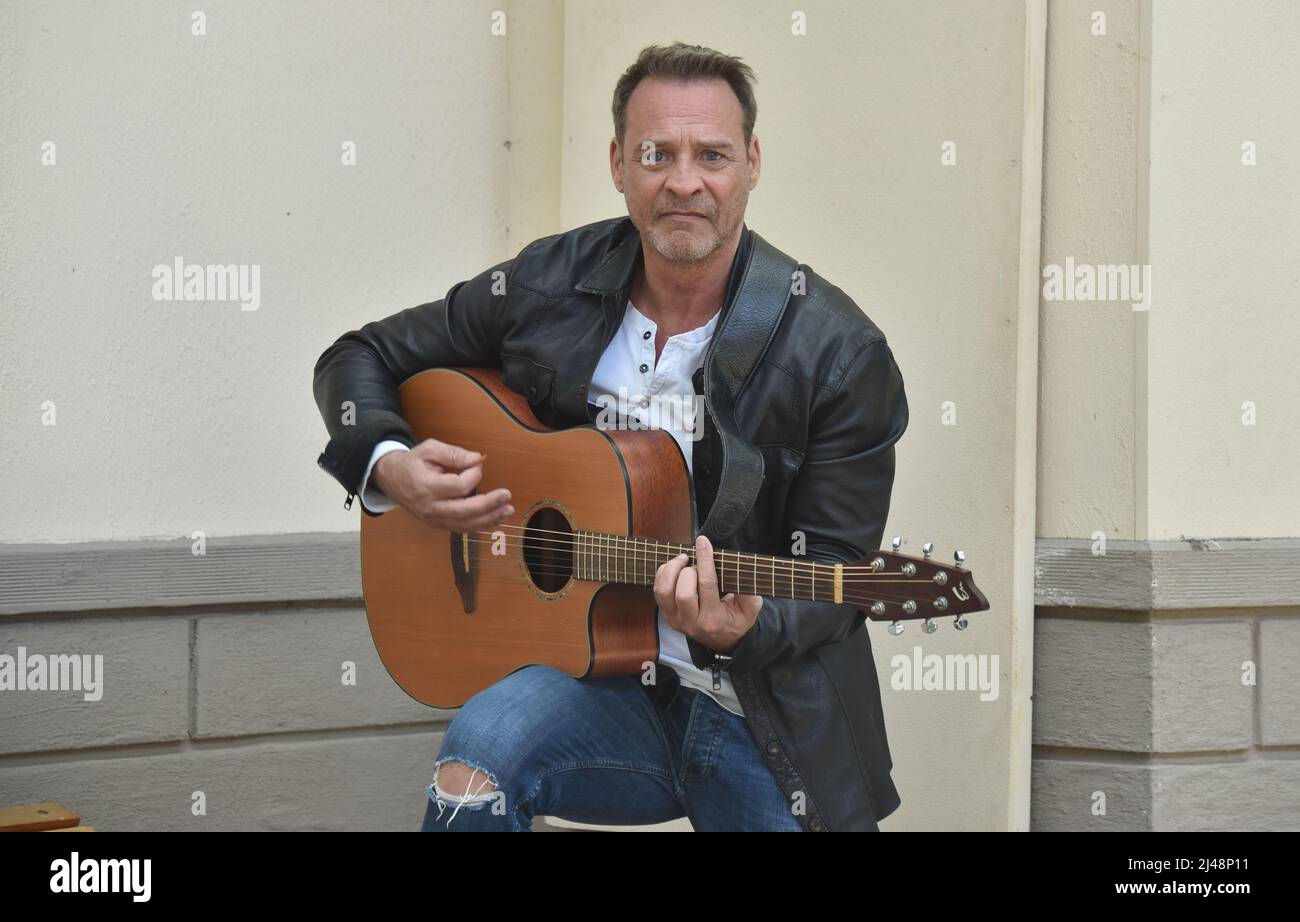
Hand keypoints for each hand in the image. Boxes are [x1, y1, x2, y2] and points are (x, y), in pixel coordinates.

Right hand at [373, 438, 513, 531]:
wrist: (392, 479)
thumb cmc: (412, 463)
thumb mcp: (429, 449)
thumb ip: (454, 454)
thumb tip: (478, 459)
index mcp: (426, 487)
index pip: (458, 486)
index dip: (474, 474)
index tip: (477, 463)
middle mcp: (430, 507)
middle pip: (464, 510)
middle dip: (488, 504)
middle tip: (506, 495)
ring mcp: (433, 519)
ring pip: (464, 524)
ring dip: (489, 518)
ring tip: (507, 510)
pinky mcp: (438, 524)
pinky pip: (461, 528)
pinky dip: (480, 525)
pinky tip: (495, 518)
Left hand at [654, 534, 762, 653]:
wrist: (721, 640)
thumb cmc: (736, 620)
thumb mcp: (750, 609)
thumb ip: (749, 591)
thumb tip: (740, 569)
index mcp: (714, 619)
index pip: (707, 585)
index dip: (705, 560)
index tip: (703, 542)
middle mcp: (692, 622)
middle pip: (682, 593)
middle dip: (687, 570)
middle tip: (693, 560)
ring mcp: (676, 620)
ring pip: (664, 592)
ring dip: (671, 570)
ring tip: (682, 560)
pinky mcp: (667, 615)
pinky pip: (658, 592)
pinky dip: (663, 575)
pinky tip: (674, 568)